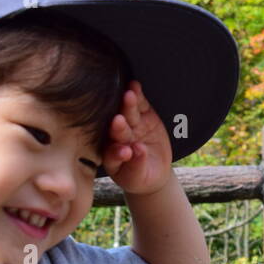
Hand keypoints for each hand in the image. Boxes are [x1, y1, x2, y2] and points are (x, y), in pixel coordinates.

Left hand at [103, 79, 173, 194]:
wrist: (152, 170)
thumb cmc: (139, 176)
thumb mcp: (137, 177)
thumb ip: (136, 166)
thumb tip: (138, 150)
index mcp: (111, 154)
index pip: (111, 151)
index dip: (117, 151)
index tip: (125, 152)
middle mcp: (117, 136)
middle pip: (117, 129)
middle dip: (119, 125)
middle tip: (119, 121)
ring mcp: (130, 124)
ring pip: (127, 113)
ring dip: (128, 104)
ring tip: (129, 96)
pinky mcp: (144, 115)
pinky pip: (140, 104)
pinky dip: (138, 95)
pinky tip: (135, 86)